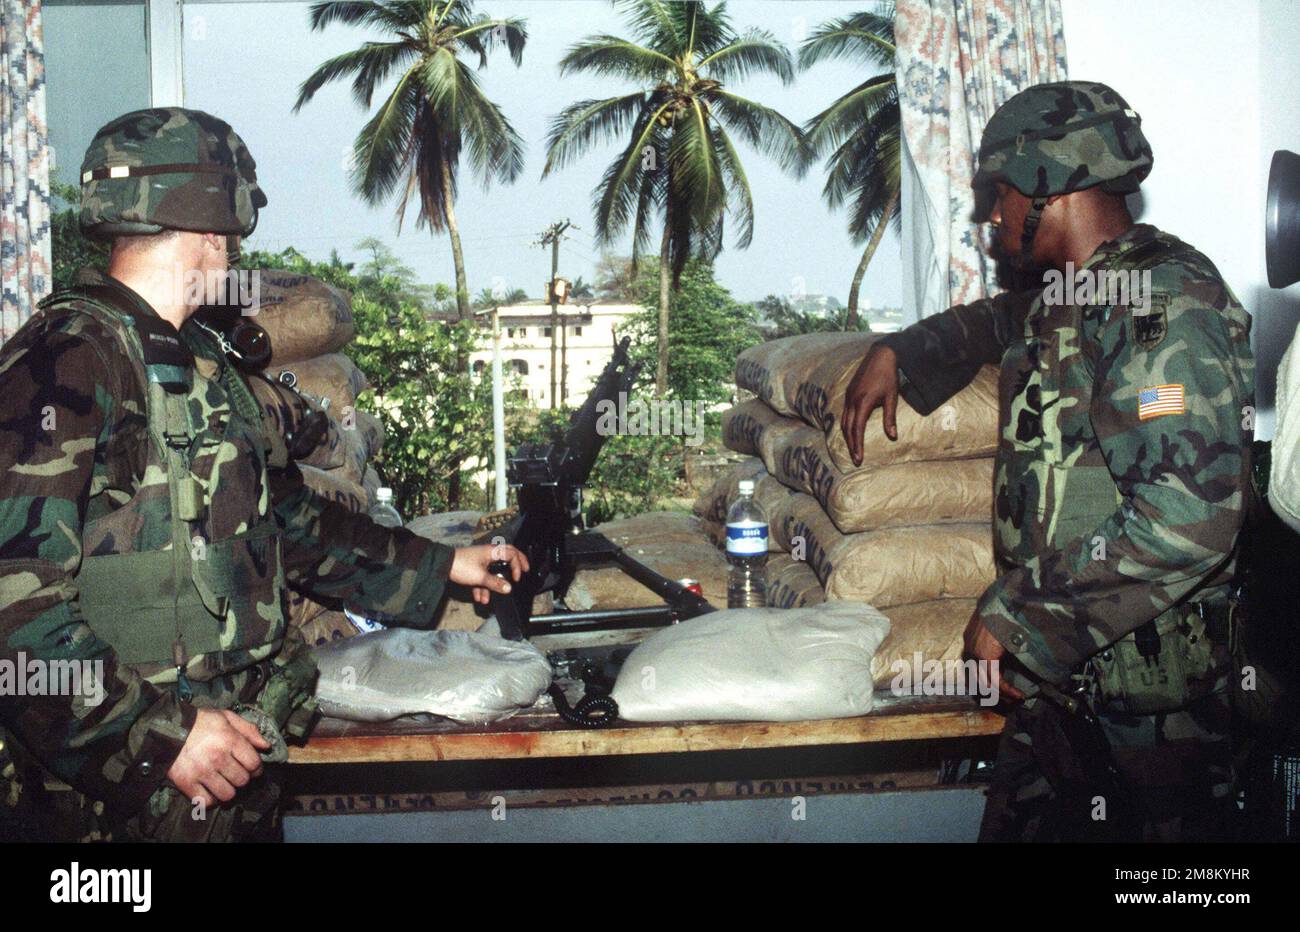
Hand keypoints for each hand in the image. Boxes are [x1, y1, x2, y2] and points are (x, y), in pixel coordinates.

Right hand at [167, 708, 268, 807]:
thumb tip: (266, 746)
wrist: (166, 729)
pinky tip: (211, 791)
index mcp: (229, 740)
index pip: (254, 764)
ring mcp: (201, 772)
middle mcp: (217, 757)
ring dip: (229, 790)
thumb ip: (249, 730)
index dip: (257, 768)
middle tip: (237, 773)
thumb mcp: (226, 717)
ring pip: (228, 794)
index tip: (252, 768)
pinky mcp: (186, 783)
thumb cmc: (200, 722)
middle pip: (243, 780)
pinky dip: (211, 800)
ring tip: (225, 782)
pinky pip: (206, 802)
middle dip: (243, 778)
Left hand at [450, 543, 529, 604]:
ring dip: (491, 586)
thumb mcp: (480, 577)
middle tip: (525, 570)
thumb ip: (495, 583)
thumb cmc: (461, 566)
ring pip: (491, 571)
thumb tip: (509, 588)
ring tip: (488, 599)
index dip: (517, 566)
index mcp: (492, 551)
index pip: (512, 554)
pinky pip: (482, 576)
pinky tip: (479, 598)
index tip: (516, 578)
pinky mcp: (473, 566)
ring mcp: (480, 559)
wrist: (441, 566)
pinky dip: (481, 587)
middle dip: (515, 565)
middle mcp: (488, 553)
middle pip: (506, 556)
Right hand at [840, 344, 899, 465]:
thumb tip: (892, 437)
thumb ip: (890, 418)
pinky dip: (846, 425)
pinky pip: (844, 413)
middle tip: (856, 459)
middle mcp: (852, 400)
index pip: (857, 429)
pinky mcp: (848, 392)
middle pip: (847, 428)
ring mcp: (848, 396)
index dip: (857, 445)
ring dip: (847, 436)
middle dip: (851, 445)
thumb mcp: (892, 397)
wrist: (880, 355)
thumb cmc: (888, 376)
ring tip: (853, 448)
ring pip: (843, 421)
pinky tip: (850, 431)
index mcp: (863, 402)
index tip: (859, 458)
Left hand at [963, 613, 1023, 701]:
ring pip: (985, 682)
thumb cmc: (1002, 610)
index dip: (982, 679)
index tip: (996, 688)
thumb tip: (1003, 646)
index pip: (971, 666)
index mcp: (969, 640)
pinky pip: (995, 679)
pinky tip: (1018, 694)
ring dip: (1000, 694)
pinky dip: (1007, 689)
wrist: (1002, 602)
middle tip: (1006, 699)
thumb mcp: (995, 624)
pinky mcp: (986, 656)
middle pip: (975, 678)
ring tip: (1014, 699)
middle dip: (990, 692)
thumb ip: (994, 636)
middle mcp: (969, 648)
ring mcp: (975, 653)